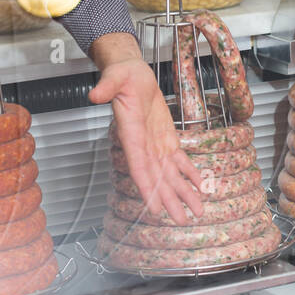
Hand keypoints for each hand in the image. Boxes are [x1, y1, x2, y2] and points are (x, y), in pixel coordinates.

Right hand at [88, 36, 203, 224]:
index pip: (138, 167)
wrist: (131, 73)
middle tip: (182, 221)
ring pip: (171, 175)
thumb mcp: (115, 77)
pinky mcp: (167, 138)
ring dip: (184, 193)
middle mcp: (144, 146)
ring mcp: (156, 145)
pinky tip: (200, 187)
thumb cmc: (122, 75)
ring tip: (197, 211)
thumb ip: (106, 87)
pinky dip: (190, 174)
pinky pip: (180, 160)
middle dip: (170, 200)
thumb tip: (94, 94)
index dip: (147, 188)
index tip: (154, 208)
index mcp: (131, 136)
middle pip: (157, 179)